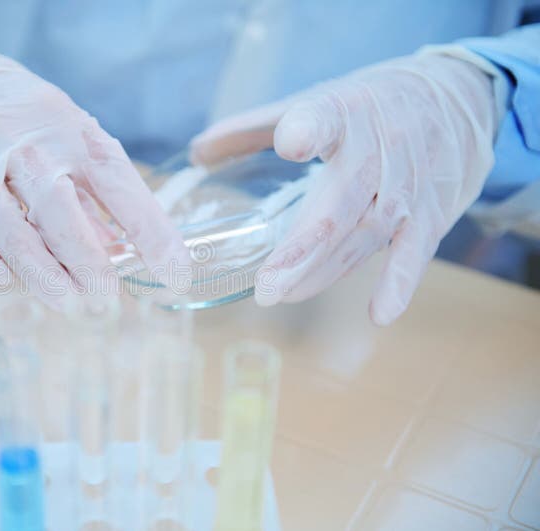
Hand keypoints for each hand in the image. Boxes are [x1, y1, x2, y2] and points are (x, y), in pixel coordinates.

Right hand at [0, 16, 186, 307]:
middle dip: (87, 260)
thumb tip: (119, 253)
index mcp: (69, 130)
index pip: (119, 185)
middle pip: (57, 207)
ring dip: (38, 271)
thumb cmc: (17, 116)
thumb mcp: (67, 137)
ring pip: (4, 223)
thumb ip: (91, 195)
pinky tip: (1, 279)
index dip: (151, 233)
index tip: (175, 274)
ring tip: (64, 300)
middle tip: (103, 296)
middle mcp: (22, 140)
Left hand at [192, 53, 496, 324]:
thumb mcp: (313, 102)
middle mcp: (377, 149)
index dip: (309, 131)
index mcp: (340, 115)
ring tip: (283, 295)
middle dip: (302, 247)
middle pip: (339, 203)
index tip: (293, 142)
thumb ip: (253, 129)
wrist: (456, 97)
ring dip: (325, 269)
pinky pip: (415, 250)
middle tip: (266, 287)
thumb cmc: (367, 106)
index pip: (323, 120)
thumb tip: (196, 153)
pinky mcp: (431, 210)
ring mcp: (406, 184)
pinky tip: (380, 313)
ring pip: (365, 233)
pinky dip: (399, 282)